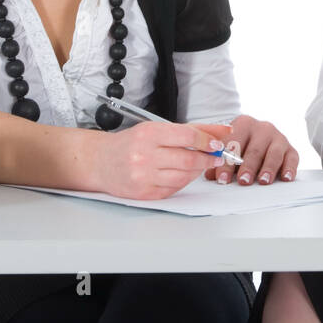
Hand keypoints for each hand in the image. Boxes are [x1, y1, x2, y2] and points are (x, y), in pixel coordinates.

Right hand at [92, 121, 231, 199]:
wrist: (101, 162)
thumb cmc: (131, 143)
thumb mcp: (156, 129)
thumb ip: (189, 130)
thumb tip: (221, 131)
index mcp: (148, 134)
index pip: (187, 136)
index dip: (207, 140)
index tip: (218, 142)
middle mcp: (144, 155)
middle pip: (188, 159)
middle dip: (208, 158)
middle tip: (217, 156)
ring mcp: (143, 176)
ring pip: (183, 176)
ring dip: (198, 171)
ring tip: (201, 165)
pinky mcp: (144, 194)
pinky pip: (174, 189)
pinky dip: (183, 181)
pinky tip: (183, 174)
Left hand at [204, 114, 298, 185]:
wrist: (256, 136)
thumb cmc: (239, 145)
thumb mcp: (226, 148)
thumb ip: (218, 161)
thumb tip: (211, 175)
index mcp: (243, 124)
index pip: (233, 143)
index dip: (226, 162)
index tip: (222, 178)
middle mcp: (263, 128)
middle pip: (254, 149)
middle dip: (248, 167)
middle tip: (243, 181)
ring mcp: (278, 138)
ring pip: (273, 154)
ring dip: (268, 168)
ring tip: (262, 181)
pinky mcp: (290, 149)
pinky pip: (292, 158)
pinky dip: (290, 168)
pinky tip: (285, 177)